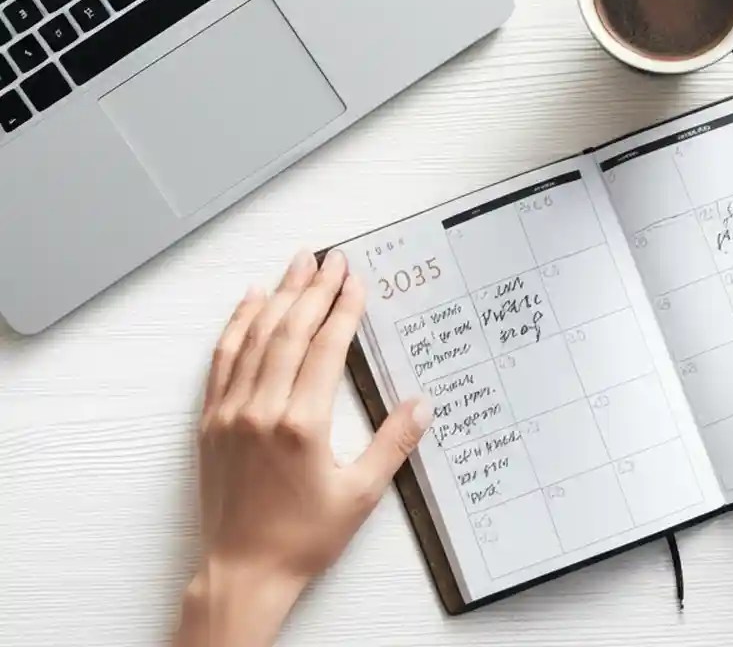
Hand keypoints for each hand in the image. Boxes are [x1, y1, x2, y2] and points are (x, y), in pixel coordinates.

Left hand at [175, 251, 430, 646]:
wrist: (243, 571)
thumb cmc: (302, 537)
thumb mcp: (362, 494)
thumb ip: (394, 444)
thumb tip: (423, 404)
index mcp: (302, 424)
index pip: (325, 347)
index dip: (343, 308)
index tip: (355, 280)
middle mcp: (262, 409)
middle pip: (289, 331)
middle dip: (313, 289)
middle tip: (332, 258)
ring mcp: (231, 412)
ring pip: (254, 338)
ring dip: (277, 296)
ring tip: (297, 265)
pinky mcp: (211, 421)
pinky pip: (223, 360)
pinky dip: (237, 325)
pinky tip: (250, 302)